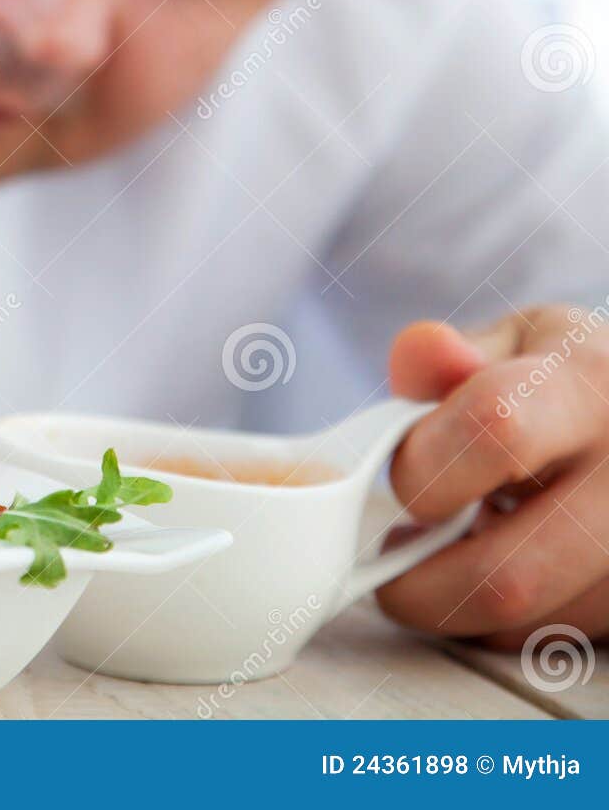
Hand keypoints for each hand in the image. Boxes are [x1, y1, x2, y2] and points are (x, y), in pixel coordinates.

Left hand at [376, 313, 608, 647]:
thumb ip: (452, 357)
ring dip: (460, 604)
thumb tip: (420, 352)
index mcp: (591, 385)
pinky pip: (554, 639)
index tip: (406, 479)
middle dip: (421, 584)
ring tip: (455, 551)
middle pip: (510, 573)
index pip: (496, 431)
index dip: (425, 469)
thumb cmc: (569, 384)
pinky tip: (502, 568)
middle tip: (392, 559)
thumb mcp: (520, 343)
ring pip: (528, 622)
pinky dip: (506, 621)